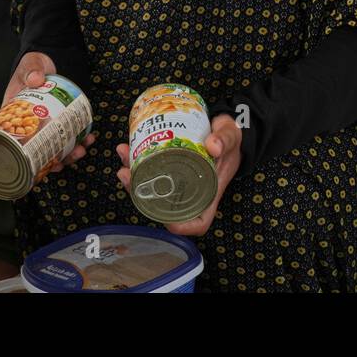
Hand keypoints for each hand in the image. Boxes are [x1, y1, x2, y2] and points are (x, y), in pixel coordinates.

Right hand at [1, 51, 95, 170]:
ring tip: (81, 150)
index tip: (39, 166)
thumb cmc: (32, 65)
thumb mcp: (28, 66)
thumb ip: (30, 70)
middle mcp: (30, 124)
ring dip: (69, 152)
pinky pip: (69, 132)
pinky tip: (88, 137)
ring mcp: (47, 123)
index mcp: (15, 117)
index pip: (16, 144)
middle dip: (53, 160)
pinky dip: (79, 138)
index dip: (27, 159)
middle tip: (64, 162)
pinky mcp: (62, 118)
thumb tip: (36, 78)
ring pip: (56, 145)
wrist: (48, 58)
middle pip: (39, 150)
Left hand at [115, 114, 242, 237]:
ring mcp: (177, 180)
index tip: (168, 221)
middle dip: (141, 192)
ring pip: (151, 185)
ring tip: (124, 155)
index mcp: (209, 193)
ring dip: (133, 174)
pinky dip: (136, 159)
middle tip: (127, 174)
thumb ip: (225, 140)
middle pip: (164, 203)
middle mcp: (189, 191)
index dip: (183, 227)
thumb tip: (213, 146)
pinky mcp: (168, 166)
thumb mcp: (231, 137)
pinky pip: (149, 169)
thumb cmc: (230, 141)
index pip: (198, 221)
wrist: (222, 129)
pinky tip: (127, 146)